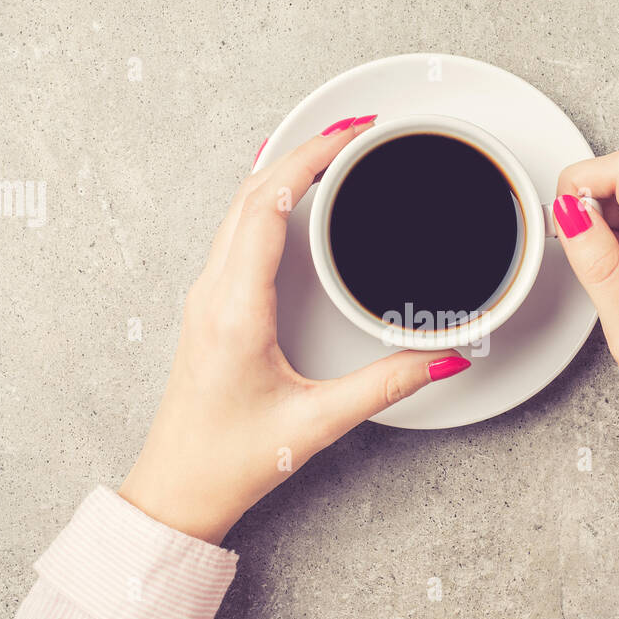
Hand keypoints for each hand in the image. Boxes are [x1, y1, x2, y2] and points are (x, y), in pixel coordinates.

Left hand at [119, 118, 470, 543]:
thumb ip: (386, 386)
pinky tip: (290, 195)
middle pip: (251, 191)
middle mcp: (212, 293)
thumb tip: (441, 359)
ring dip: (284, 169)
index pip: (266, 204)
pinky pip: (235, 230)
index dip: (311, 158)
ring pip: (239, 207)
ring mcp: (206, 297)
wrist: (177, 490)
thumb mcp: (317, 424)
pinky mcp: (210, 306)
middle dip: (305, 149)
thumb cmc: (228, 460)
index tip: (352, 134)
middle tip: (356, 128)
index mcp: (234, 310)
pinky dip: (268, 197)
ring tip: (332, 149)